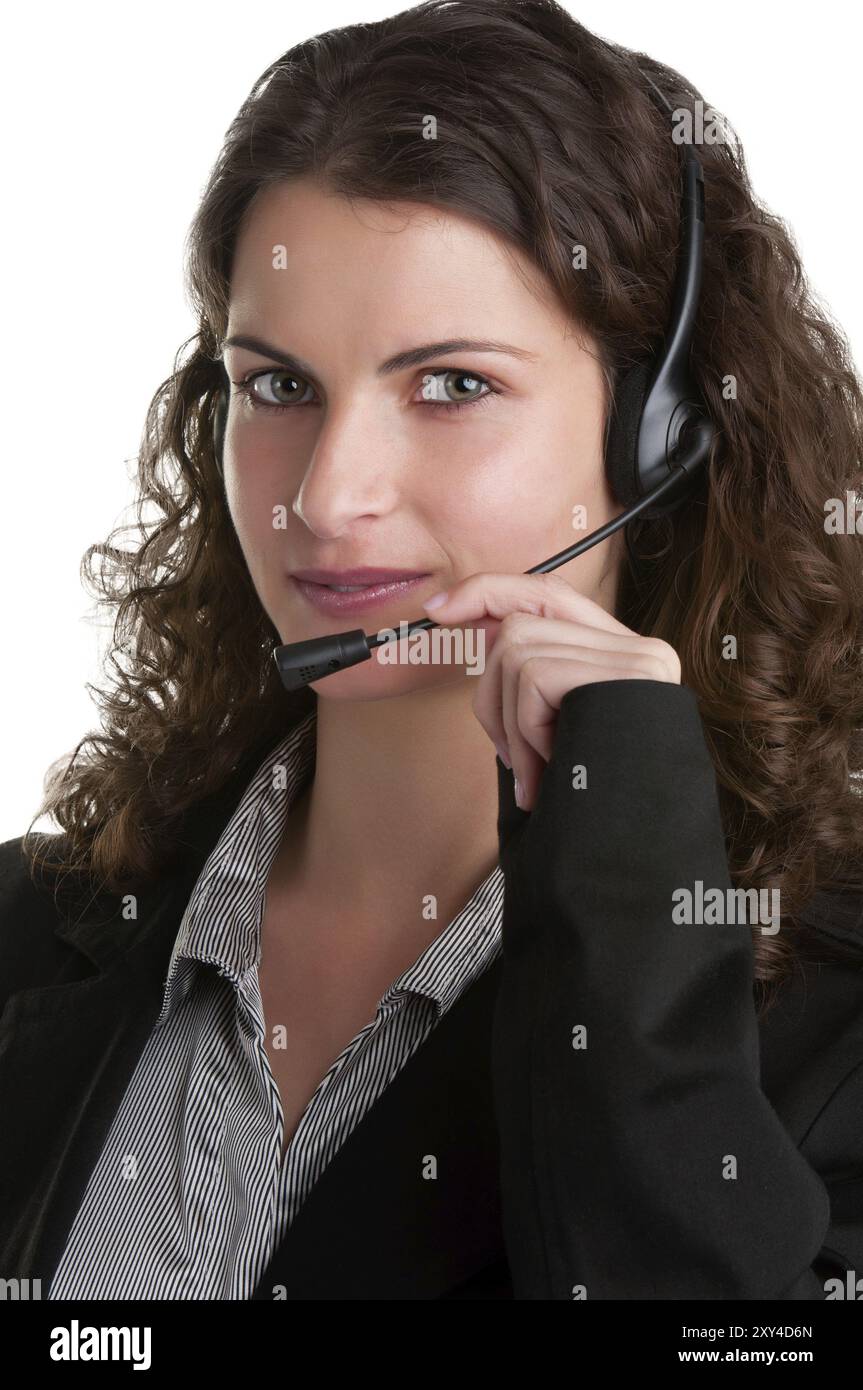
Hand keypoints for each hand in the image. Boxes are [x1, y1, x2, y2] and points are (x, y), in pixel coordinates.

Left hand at [422, 572, 680, 810]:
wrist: (638, 850)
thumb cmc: (590, 803)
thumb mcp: (552, 737)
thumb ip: (526, 683)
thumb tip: (464, 627)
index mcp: (622, 657)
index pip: (546, 594)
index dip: (487, 593)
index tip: (438, 609)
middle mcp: (639, 648)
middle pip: (518, 626)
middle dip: (491, 695)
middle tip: (511, 760)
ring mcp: (638, 658)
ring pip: (516, 651)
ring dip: (509, 723)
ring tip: (537, 773)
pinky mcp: (629, 673)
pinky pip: (534, 678)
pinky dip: (525, 728)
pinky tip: (551, 768)